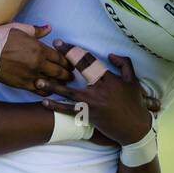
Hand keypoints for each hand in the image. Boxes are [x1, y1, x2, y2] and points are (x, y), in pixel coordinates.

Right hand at [0, 22, 74, 91]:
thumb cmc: (1, 37)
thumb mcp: (20, 28)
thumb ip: (37, 30)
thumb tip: (49, 28)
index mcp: (39, 48)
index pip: (59, 57)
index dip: (67, 61)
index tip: (71, 64)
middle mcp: (38, 63)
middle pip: (59, 71)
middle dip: (67, 74)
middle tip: (72, 77)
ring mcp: (31, 75)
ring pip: (52, 82)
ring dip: (60, 84)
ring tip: (65, 85)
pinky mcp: (23, 84)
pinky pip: (40, 90)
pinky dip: (47, 91)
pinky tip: (51, 91)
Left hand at [38, 42, 160, 145]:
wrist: (135, 129)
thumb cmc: (134, 103)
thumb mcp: (133, 81)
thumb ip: (124, 64)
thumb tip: (110, 54)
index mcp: (109, 78)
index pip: (89, 60)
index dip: (74, 50)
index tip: (60, 43)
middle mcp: (99, 89)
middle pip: (78, 70)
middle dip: (64, 58)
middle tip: (50, 50)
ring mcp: (93, 103)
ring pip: (69, 92)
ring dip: (53, 86)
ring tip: (38, 81)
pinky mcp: (88, 116)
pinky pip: (69, 110)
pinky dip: (56, 107)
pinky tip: (44, 102)